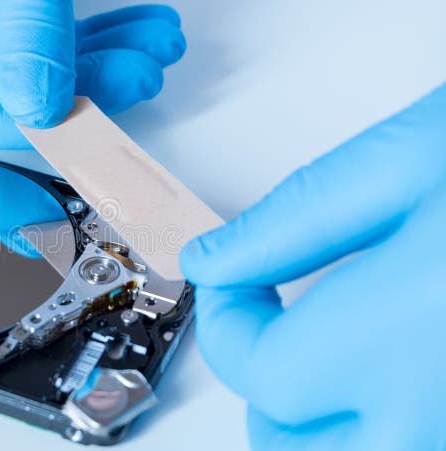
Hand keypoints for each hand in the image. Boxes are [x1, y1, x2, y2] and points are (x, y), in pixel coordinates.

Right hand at [0, 0, 185, 148]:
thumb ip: (20, 19)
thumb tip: (41, 106)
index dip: (14, 119)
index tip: (83, 129)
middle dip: (73, 88)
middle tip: (136, 82)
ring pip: (8, 51)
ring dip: (86, 58)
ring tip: (148, 49)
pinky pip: (14, 20)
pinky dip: (69, 28)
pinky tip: (122, 28)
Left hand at [181, 83, 445, 449]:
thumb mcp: (401, 166)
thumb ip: (289, 225)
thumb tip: (213, 262)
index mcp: (399, 343)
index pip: (257, 371)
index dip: (226, 322)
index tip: (234, 284)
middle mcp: (439, 422)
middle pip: (293, 447)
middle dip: (272, 388)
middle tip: (281, 327)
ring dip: (325, 423)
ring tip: (340, 356)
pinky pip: (413, 446)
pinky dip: (386, 424)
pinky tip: (403, 368)